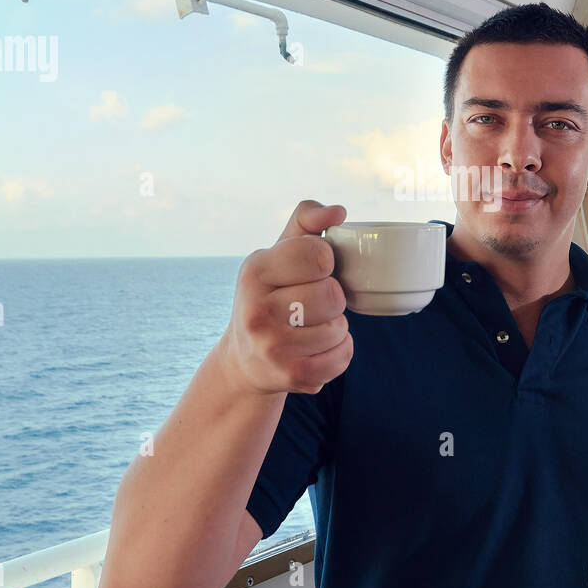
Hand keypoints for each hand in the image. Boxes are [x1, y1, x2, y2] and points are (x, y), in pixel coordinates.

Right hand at [222, 200, 351, 395]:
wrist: (246, 358)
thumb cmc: (273, 293)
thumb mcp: (280, 252)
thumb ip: (307, 220)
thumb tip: (338, 211)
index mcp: (255, 270)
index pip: (318, 255)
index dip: (326, 261)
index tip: (313, 270)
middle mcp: (256, 310)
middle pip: (332, 295)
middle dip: (333, 298)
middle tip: (314, 304)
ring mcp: (271, 346)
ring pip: (340, 328)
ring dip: (338, 326)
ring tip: (315, 326)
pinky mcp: (289, 375)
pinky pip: (342, 357)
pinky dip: (341, 351)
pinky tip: (320, 348)